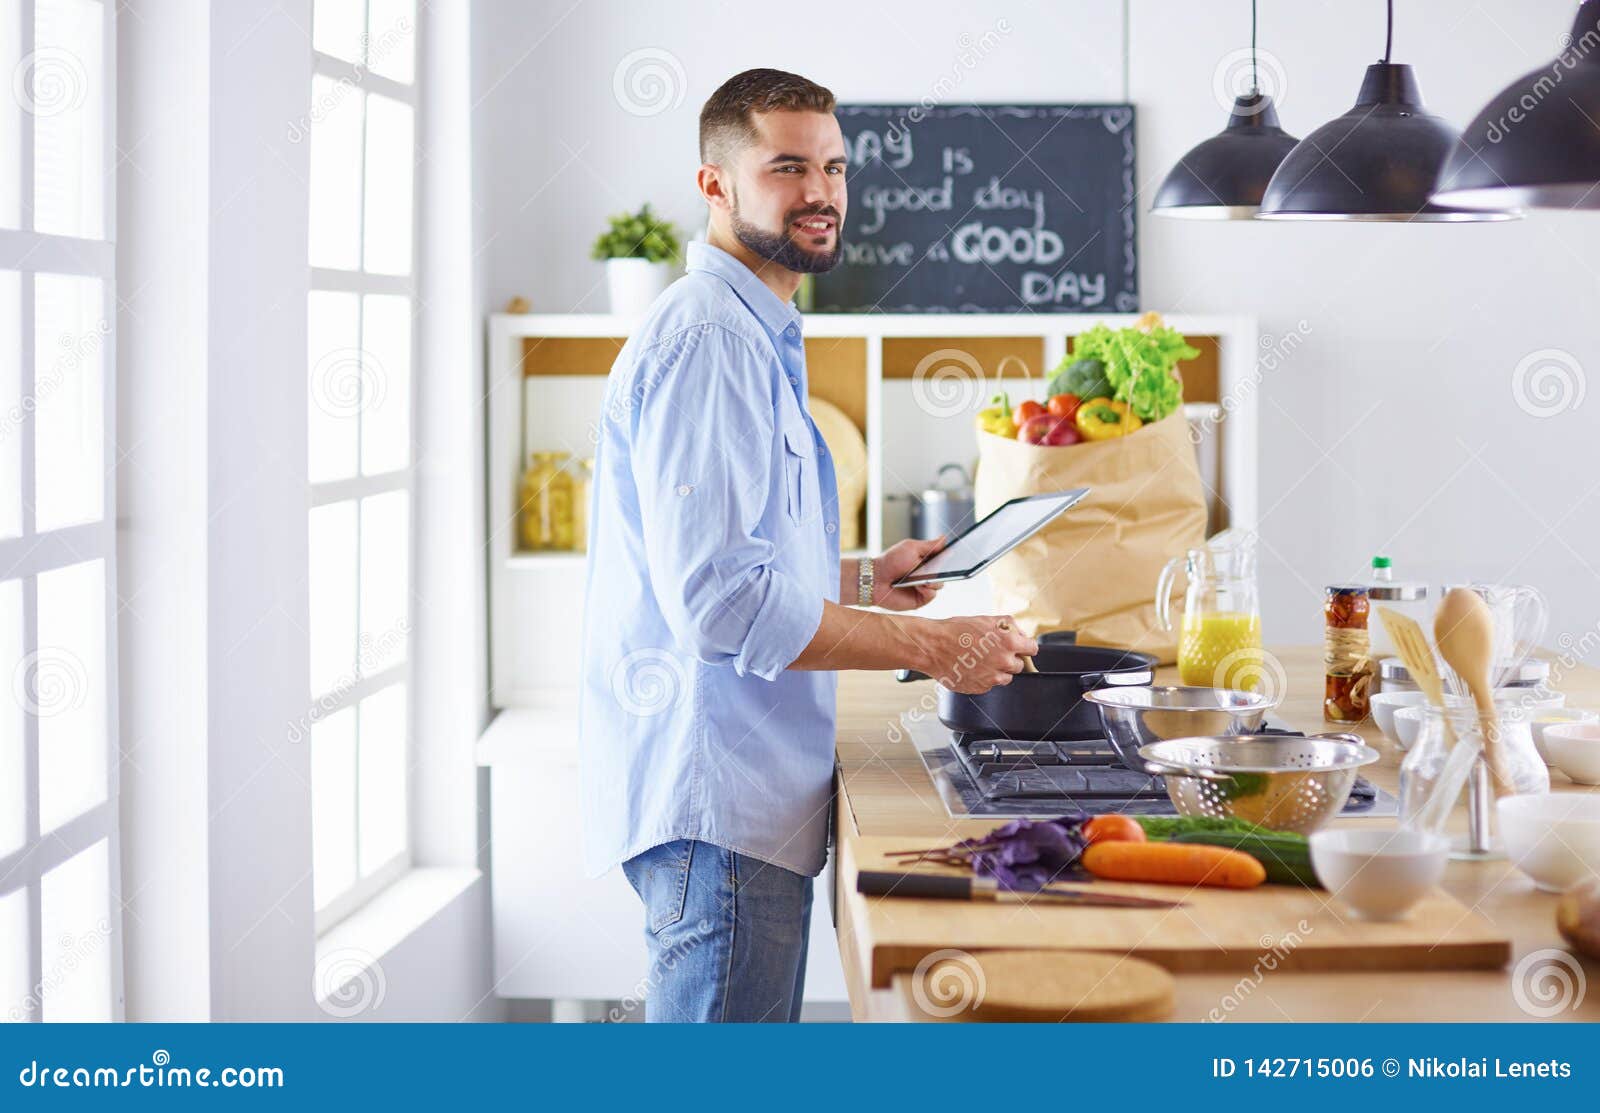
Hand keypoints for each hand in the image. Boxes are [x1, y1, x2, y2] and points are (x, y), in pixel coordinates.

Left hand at [871, 536, 947, 610]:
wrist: (876, 578)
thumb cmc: (891, 561)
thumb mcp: (911, 548)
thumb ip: (930, 545)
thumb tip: (945, 538)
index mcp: (927, 561)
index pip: (945, 559)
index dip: (951, 557)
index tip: (957, 554)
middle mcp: (928, 575)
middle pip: (946, 572)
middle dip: (943, 569)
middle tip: (937, 566)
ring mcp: (925, 588)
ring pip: (940, 584)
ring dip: (932, 579)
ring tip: (921, 577)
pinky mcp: (920, 599)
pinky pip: (932, 595)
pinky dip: (927, 589)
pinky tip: (919, 585)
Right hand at [920, 614, 1038, 693]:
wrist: (933, 646)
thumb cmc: (956, 631)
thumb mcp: (986, 619)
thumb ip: (1010, 627)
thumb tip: (1021, 635)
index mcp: (1009, 643)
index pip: (1032, 649)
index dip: (1025, 646)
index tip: (1020, 647)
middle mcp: (1003, 662)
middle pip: (1019, 665)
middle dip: (1009, 658)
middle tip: (993, 651)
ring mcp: (992, 678)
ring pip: (1005, 677)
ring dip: (998, 670)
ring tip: (981, 660)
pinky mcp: (980, 688)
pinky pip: (989, 685)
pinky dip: (984, 678)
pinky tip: (972, 667)